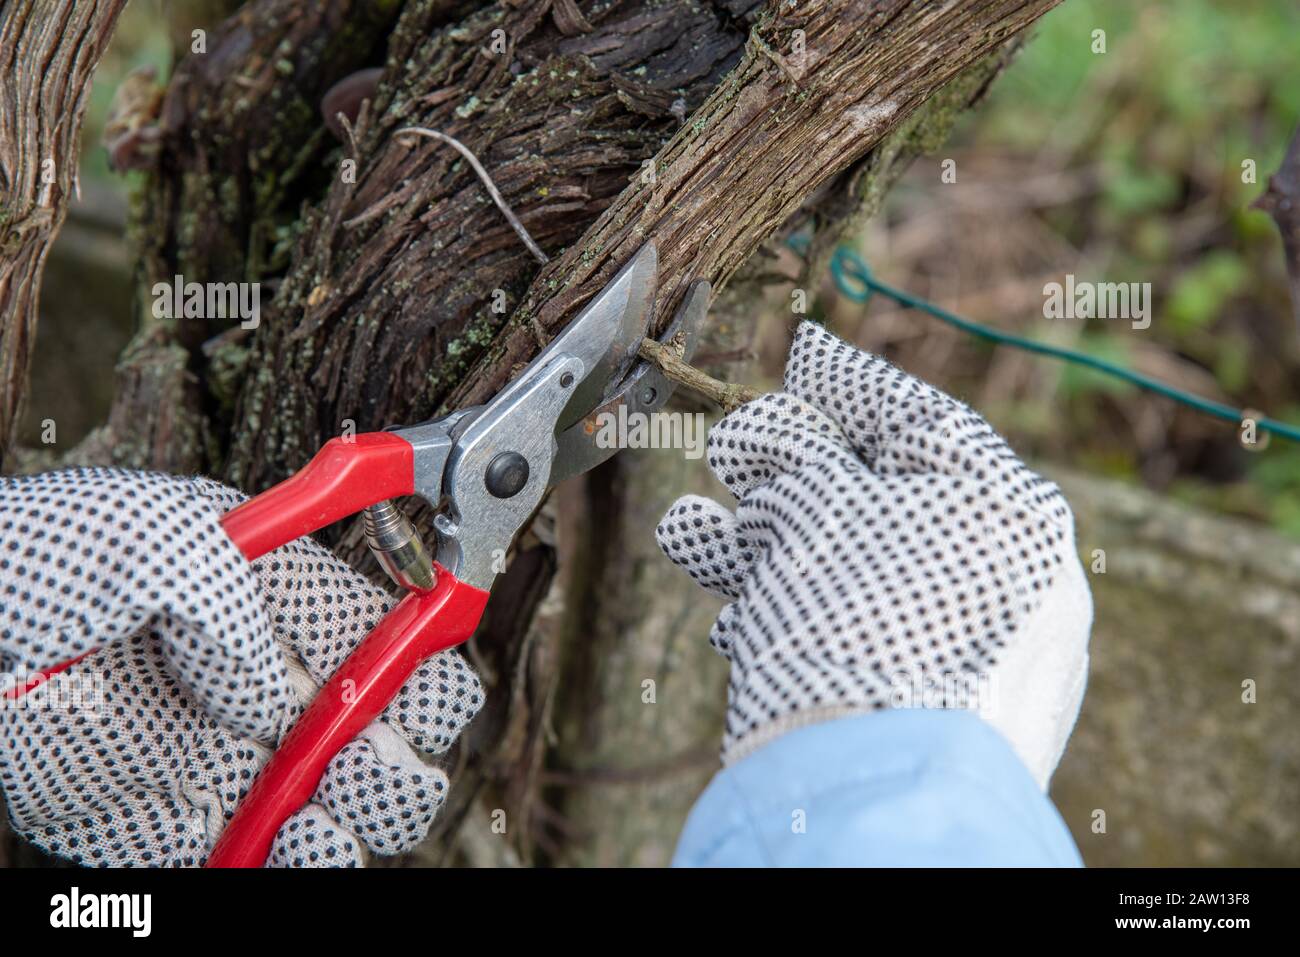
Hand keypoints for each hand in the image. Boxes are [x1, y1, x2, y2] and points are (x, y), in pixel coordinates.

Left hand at [0, 468, 481, 865]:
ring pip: (349, 805)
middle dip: (402, 746)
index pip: (398, 629)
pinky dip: (304, 861)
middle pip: (391, 729)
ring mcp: (231, 760)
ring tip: (331, 803)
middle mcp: (270, 683)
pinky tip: (301, 840)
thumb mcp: (136, 536)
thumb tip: (271, 692)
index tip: (424, 681)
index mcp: (283, 597)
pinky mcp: (176, 829)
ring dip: (367, 810)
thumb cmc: (39, 561)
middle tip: (365, 749)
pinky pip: (268, 860)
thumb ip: (220, 591)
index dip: (428, 658)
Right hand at [655, 322, 1090, 786]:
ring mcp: (971, 656)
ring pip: (855, 578)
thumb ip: (792, 452)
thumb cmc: (860, 622)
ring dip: (765, 553)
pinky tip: (734, 624)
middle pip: (879, 503)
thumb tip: (762, 428)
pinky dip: (793, 620)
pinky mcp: (927, 715)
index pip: (922, 423)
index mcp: (1007, 513)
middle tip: (728, 455)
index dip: (848, 387)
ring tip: (686, 534)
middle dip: (786, 479)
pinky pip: (856, 641)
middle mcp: (1005, 583)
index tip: (801, 357)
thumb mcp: (818, 507)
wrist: (873, 800)